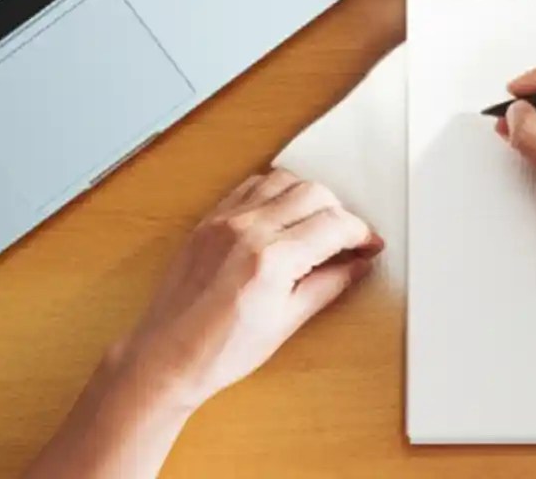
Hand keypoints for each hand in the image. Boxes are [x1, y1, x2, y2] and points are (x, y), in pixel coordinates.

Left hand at [109, 169, 383, 410]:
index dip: (361, 233)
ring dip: (307, 196)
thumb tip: (356, 265)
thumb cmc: (220, 350)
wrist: (167, 355)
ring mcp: (225, 221)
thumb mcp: (286, 323)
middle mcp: (248, 230)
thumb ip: (327, 286)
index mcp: (271, 260)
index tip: (369, 245)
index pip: (334, 225)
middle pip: (314, 193)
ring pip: (283, 179)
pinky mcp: (209, 220)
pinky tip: (281, 215)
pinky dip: (274, 191)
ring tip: (314, 225)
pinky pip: (250, 186)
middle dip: (340, 212)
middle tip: (347, 239)